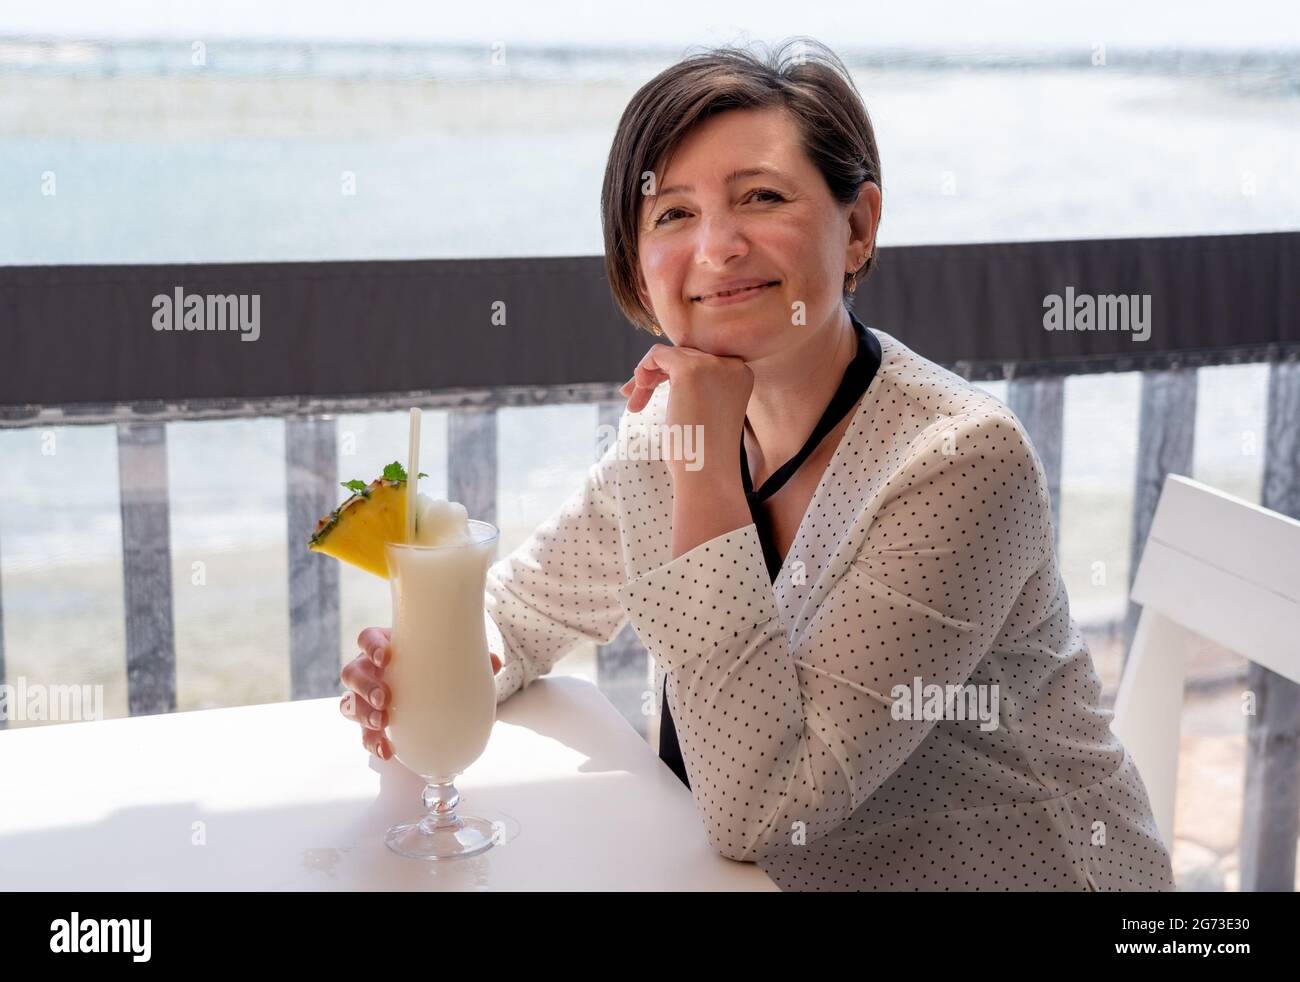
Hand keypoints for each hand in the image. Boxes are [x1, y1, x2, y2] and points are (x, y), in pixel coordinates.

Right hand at [341, 626, 501, 759]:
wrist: (438, 693)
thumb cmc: (440, 667)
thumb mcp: (453, 661)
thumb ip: (472, 661)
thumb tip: (494, 662)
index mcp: (389, 647)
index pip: (368, 639)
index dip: (371, 646)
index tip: (385, 656)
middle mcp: (371, 671)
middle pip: (353, 673)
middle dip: (365, 686)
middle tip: (384, 698)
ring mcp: (368, 698)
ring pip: (350, 703)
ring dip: (363, 714)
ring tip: (382, 724)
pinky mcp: (372, 723)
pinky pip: (363, 733)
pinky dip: (372, 742)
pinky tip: (387, 751)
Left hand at [617, 342, 752, 482]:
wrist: (707, 473)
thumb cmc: (701, 453)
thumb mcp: (703, 412)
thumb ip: (693, 387)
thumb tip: (658, 365)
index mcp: (739, 375)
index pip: (699, 360)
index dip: (670, 375)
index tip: (649, 395)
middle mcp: (731, 366)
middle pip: (682, 355)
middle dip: (655, 377)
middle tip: (634, 403)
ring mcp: (712, 366)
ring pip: (668, 354)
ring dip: (645, 378)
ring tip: (634, 403)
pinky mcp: (690, 370)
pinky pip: (657, 354)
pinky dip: (642, 369)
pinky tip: (635, 391)